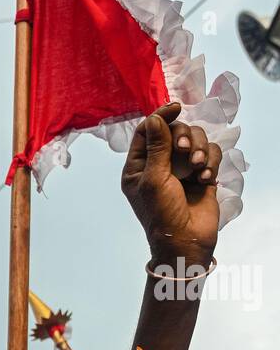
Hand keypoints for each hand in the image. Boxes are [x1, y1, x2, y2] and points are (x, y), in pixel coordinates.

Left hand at [122, 101, 220, 267]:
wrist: (185, 241)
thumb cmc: (162, 214)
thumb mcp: (154, 179)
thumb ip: (156, 147)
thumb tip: (154, 118)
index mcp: (138, 166)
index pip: (147, 130)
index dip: (160, 116)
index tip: (175, 108)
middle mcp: (159, 164)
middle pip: (175, 130)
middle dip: (183, 136)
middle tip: (184, 150)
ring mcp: (181, 168)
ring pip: (195, 139)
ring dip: (198, 149)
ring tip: (197, 168)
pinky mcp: (202, 174)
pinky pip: (210, 153)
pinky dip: (210, 161)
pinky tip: (206, 178)